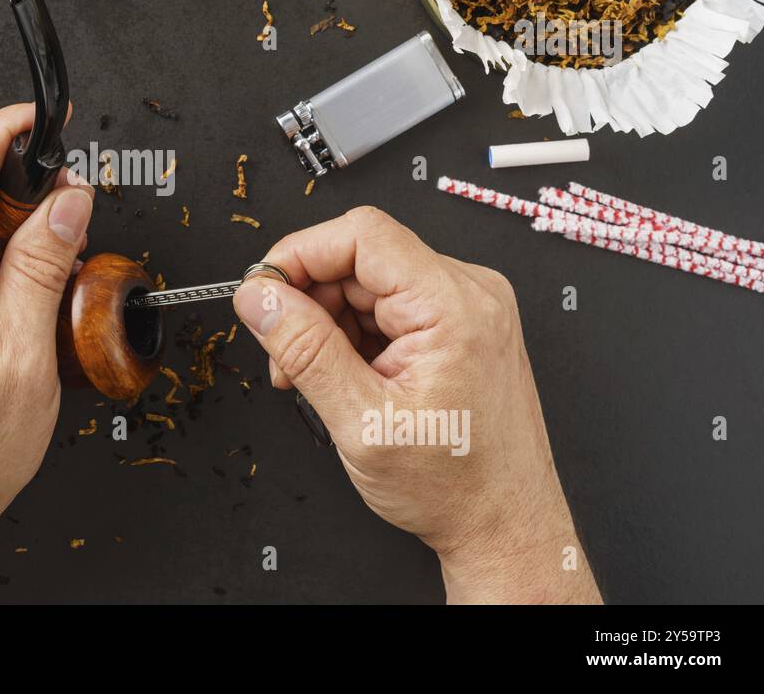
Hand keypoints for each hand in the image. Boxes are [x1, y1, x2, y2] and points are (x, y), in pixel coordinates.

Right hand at [232, 206, 599, 603]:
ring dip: (326, 323)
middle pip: (360, 258)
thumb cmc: (455, 488)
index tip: (262, 292)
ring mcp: (466, 308)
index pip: (361, 235)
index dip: (299, 255)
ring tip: (312, 380)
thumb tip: (258, 297)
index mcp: (453, 306)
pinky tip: (343, 377)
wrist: (505, 528)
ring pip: (368, 283)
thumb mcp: (361, 421)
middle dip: (308, 302)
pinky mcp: (458, 325)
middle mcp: (468, 294)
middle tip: (284, 358)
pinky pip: (388, 306)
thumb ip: (304, 350)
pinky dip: (352, 336)